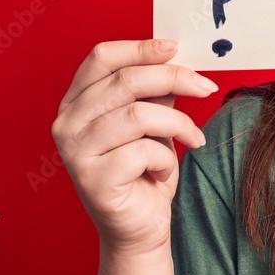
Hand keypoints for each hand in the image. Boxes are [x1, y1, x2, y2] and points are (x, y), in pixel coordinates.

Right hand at [52, 39, 216, 254]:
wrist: (140, 227)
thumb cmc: (145, 169)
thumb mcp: (153, 120)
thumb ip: (156, 91)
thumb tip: (178, 58)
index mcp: (77, 101)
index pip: (102, 58)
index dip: (141, 47)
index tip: (176, 47)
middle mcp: (68, 123)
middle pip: (125, 80)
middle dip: (175, 78)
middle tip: (206, 87)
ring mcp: (75, 152)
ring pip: (138, 114)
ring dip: (178, 125)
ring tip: (193, 139)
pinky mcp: (92, 180)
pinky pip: (143, 152)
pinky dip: (167, 160)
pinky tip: (164, 172)